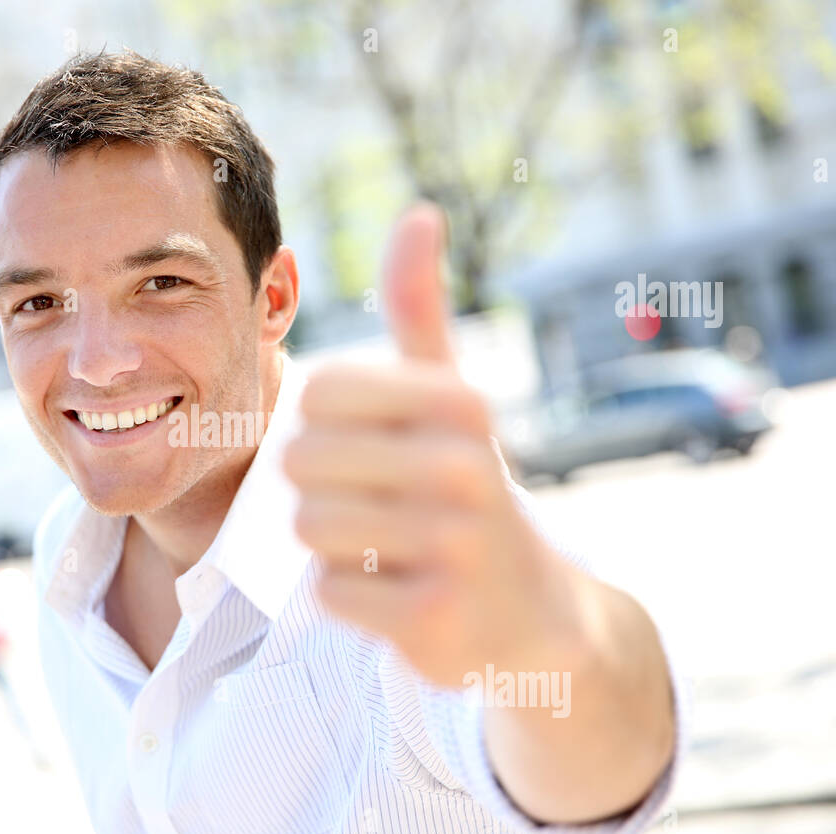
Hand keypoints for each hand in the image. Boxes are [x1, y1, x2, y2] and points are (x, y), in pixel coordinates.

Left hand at [282, 203, 597, 687]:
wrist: (533, 611)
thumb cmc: (466, 489)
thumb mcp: (452, 399)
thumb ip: (421, 310)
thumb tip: (418, 213)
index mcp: (461, 403)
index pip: (317, 392)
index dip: (321, 425)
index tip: (369, 446)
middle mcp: (466, 468)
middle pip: (301, 461)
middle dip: (323, 487)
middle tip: (376, 504)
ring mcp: (456, 547)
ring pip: (308, 527)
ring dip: (333, 542)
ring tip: (387, 546)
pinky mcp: (437, 618)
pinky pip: (329, 592)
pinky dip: (352, 596)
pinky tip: (398, 591)